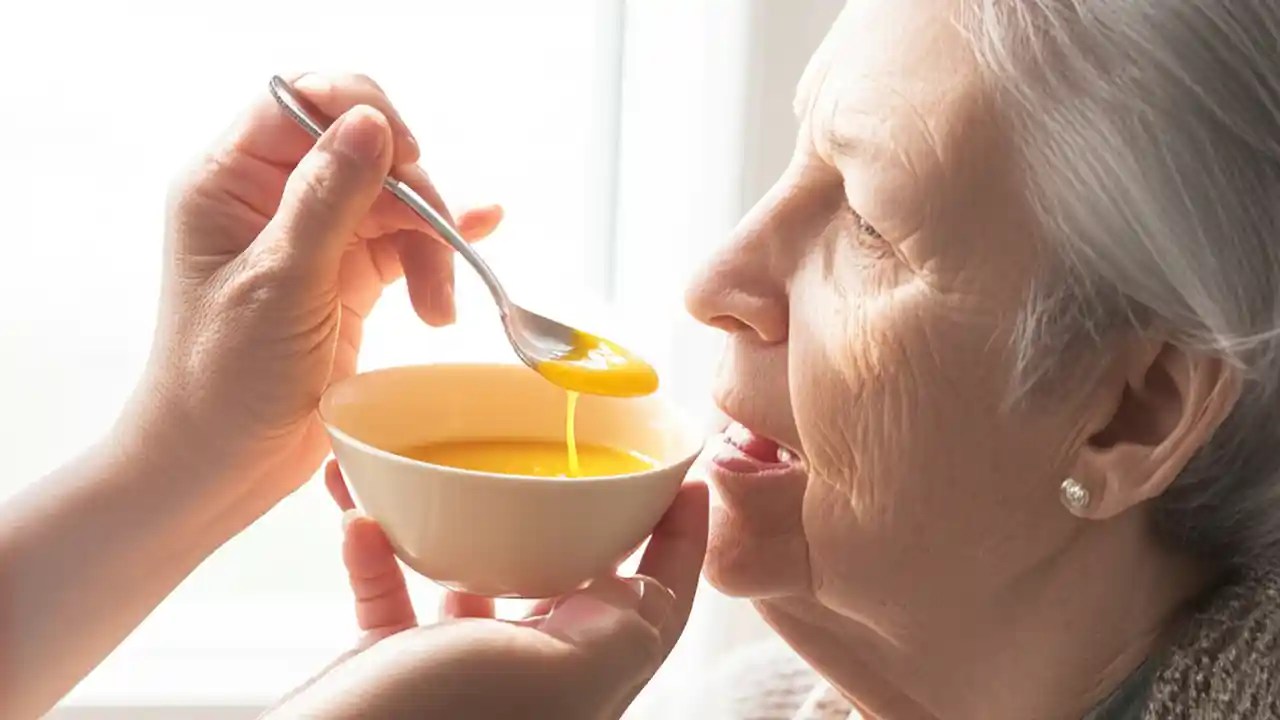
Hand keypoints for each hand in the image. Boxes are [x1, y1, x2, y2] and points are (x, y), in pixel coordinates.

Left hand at [135, 72, 501, 504]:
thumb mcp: (278, 285)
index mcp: (228, 182)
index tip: (407, 157)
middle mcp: (269, 199)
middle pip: (364, 150)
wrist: (221, 467)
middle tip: (435, 246)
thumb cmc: (222, 383)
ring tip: (439, 309)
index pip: (301, 102)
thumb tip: (372, 122)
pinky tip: (478, 234)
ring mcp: (312, 239)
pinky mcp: (346, 279)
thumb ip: (326, 199)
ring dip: (430, 243)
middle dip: (411, 194)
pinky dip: (440, 245)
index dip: (361, 114)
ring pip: (393, 201)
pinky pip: (402, 243)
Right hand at [269, 461, 709, 719]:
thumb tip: (645, 587)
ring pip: (476, 579)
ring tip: (438, 471)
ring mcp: (460, 675)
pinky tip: (359, 520)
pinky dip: (379, 557)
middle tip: (570, 458)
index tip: (687, 481)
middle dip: (573, 518)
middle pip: (571, 583)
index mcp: (581, 680)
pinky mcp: (391, 673)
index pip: (655, 608)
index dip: (681, 547)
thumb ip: (617, 633)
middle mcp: (529, 678)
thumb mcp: (549, 675)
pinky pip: (394, 600)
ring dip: (455, 525)